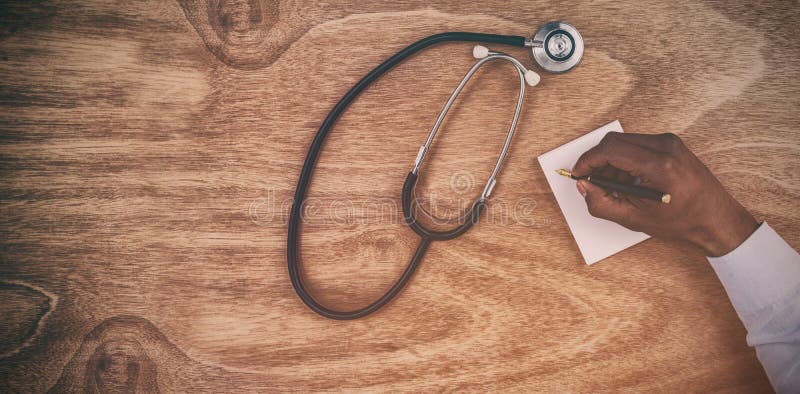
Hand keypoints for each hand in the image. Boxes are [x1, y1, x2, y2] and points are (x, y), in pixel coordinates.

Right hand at [572, 132, 757, 256]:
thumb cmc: (684, 221)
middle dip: (598, 161)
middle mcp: (665, 146)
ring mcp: (670, 143)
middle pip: (615, 142)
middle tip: (592, 182)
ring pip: (625, 142)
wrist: (716, 220)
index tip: (578, 173)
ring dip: (612, 162)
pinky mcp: (672, 144)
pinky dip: (626, 160)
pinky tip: (629, 181)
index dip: (588, 161)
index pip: (610, 149)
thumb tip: (584, 187)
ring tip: (614, 187)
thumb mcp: (635, 219)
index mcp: (659, 165)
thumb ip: (602, 203)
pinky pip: (638, 145)